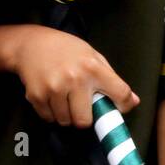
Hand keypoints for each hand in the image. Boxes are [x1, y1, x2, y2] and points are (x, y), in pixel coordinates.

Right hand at [8, 27, 138, 126]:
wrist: (31, 44)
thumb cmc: (66, 49)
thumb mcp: (92, 55)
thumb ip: (112, 78)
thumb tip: (133, 102)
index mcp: (93, 67)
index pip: (120, 94)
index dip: (123, 105)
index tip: (118, 107)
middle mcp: (74, 79)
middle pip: (84, 121)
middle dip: (84, 118)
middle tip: (80, 107)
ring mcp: (54, 88)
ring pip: (65, 121)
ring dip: (66, 115)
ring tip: (64, 99)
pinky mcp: (36, 95)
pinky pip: (48, 118)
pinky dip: (51, 113)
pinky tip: (51, 97)